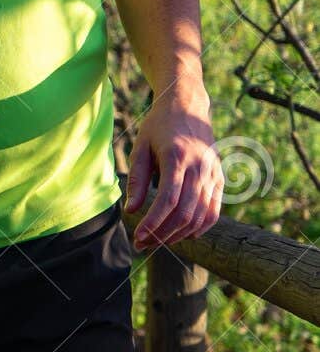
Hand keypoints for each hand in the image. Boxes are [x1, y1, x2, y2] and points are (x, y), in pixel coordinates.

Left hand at [125, 95, 223, 250]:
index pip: (168, 200)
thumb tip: (131, 210)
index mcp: (178, 157)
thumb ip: (137, 179)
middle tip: (142, 244)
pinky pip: (213, 211)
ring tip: (157, 241)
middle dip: (162, 234)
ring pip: (199, 216)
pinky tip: (183, 235)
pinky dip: (200, 227)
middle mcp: (199, 167)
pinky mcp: (219, 178)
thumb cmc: (158, 126)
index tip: (138, 237)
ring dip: (178, 235)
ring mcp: (213, 174)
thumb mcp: (141, 147)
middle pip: (184, 213)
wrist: (188, 106)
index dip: (153, 223)